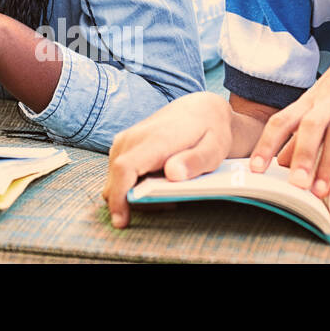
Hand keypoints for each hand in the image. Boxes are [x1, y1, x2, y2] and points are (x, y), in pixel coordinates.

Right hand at [103, 92, 232, 228]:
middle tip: (169, 204)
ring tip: (166, 193)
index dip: (119, 196)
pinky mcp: (123, 146)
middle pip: (116, 181)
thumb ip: (196, 161)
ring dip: (133, 194)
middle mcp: (132, 138)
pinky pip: (118, 174)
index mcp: (154, 139)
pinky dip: (132, 186)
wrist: (199, 109)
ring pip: (115, 180)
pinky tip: (157, 185)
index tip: (122, 221)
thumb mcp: (214, 148)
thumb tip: (173, 174)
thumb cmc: (209, 131)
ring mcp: (124, 141)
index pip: (125, 168)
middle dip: (133, 202)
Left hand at [249, 35, 329, 197]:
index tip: (255, 170)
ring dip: (329, 160)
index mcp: (307, 104)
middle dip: (302, 157)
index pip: (281, 122)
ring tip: (322, 190)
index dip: (266, 145)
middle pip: (309, 127)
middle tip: (296, 186)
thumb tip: (279, 164)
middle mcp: (326, 101)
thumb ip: (299, 135)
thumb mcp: (317, 107)